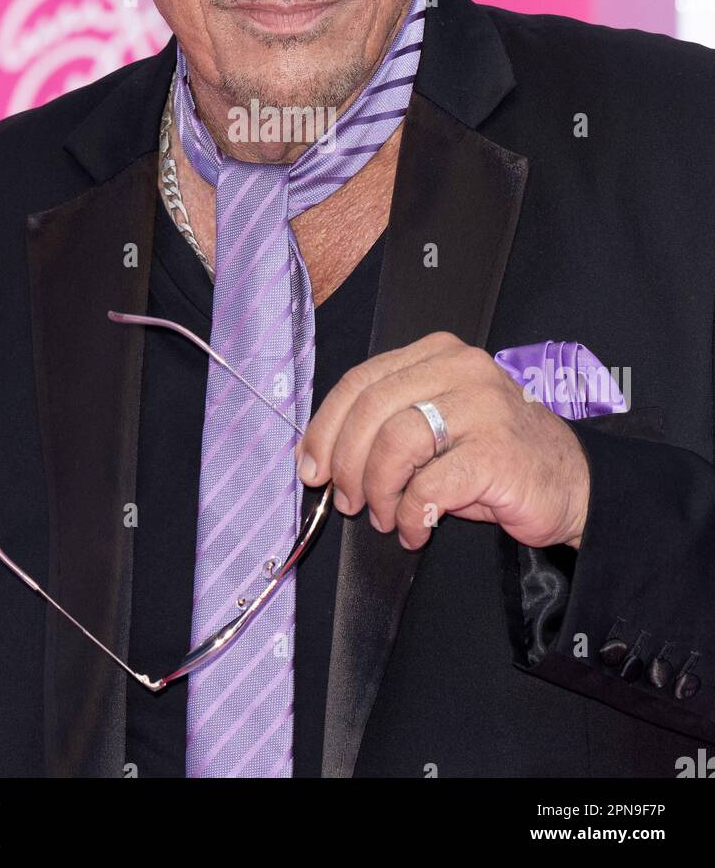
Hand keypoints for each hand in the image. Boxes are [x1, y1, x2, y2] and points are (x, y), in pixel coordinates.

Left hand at [295, 332, 590, 550]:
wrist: (573, 483)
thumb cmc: (496, 456)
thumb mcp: (438, 425)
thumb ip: (389, 423)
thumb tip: (322, 456)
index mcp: (438, 353)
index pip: (360, 380)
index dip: (324, 427)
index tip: (309, 465)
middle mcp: (461, 369)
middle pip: (370, 408)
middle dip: (345, 463)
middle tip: (346, 500)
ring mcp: (483, 407)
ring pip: (395, 441)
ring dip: (377, 490)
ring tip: (384, 516)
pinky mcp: (497, 452)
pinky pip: (430, 484)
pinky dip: (411, 513)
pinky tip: (415, 528)